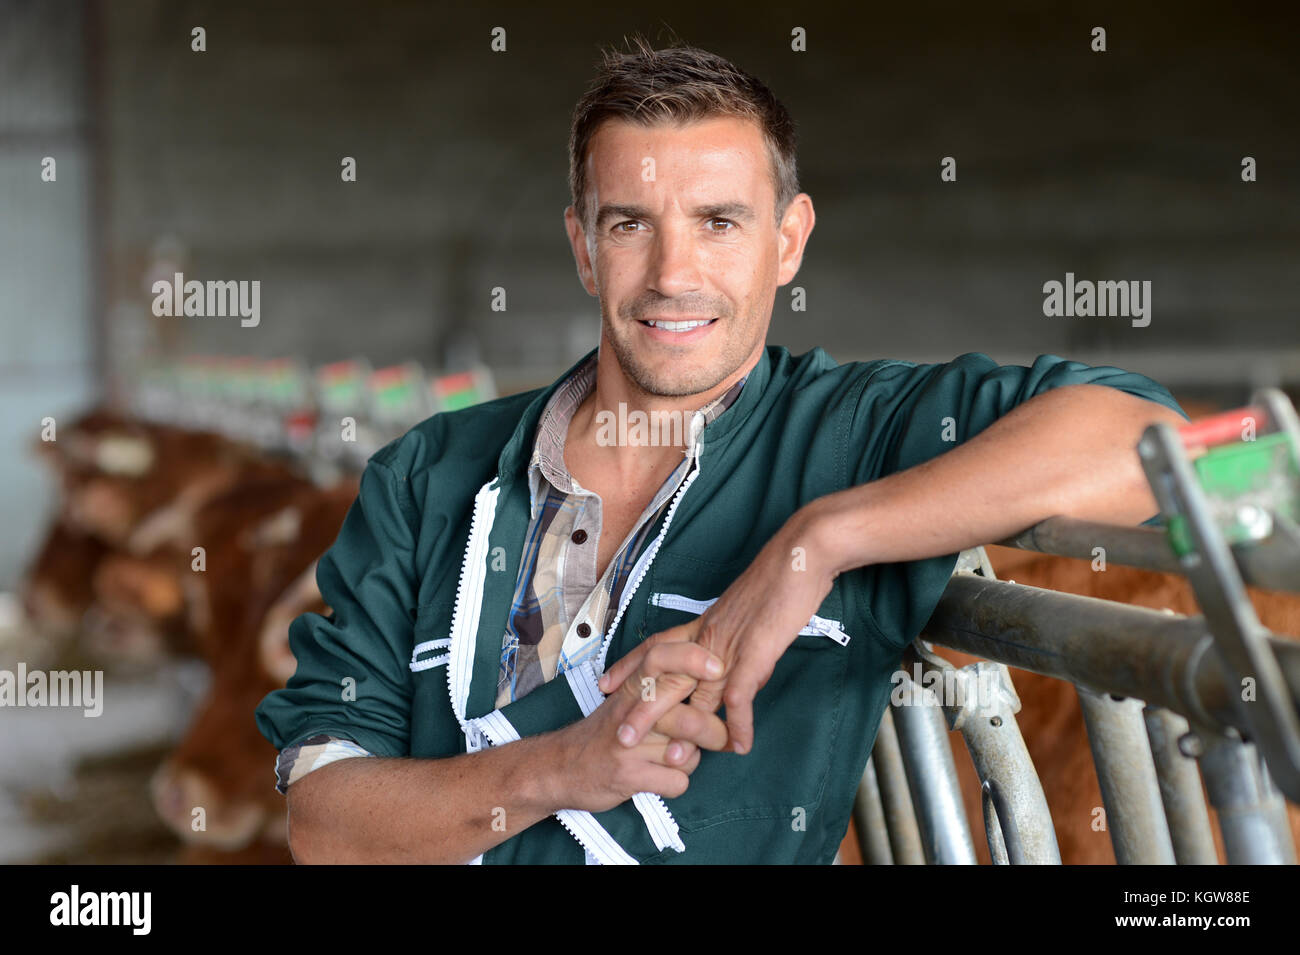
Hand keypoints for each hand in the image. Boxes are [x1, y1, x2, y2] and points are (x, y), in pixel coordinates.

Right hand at [553, 640, 728, 813]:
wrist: (560, 767)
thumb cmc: (605, 732)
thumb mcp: (628, 700)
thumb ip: (665, 689)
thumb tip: (714, 684)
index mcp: (633, 686)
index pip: (662, 657)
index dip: (694, 659)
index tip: (719, 668)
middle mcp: (630, 710)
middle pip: (689, 715)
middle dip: (715, 731)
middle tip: (724, 737)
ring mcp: (628, 744)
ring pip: (689, 753)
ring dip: (691, 760)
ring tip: (676, 758)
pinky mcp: (628, 775)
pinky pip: (676, 781)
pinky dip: (676, 784)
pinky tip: (660, 778)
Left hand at [598, 505, 837, 754]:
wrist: (801, 553)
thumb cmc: (780, 575)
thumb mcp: (747, 609)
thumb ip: (737, 636)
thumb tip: (736, 657)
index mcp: (705, 622)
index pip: (657, 646)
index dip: (630, 665)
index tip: (606, 682)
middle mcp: (709, 635)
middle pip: (667, 676)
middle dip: (643, 709)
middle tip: (621, 736)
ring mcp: (730, 645)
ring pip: (697, 692)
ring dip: (686, 728)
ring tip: (673, 759)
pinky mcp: (756, 652)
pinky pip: (741, 695)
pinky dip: (739, 723)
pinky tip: (738, 745)